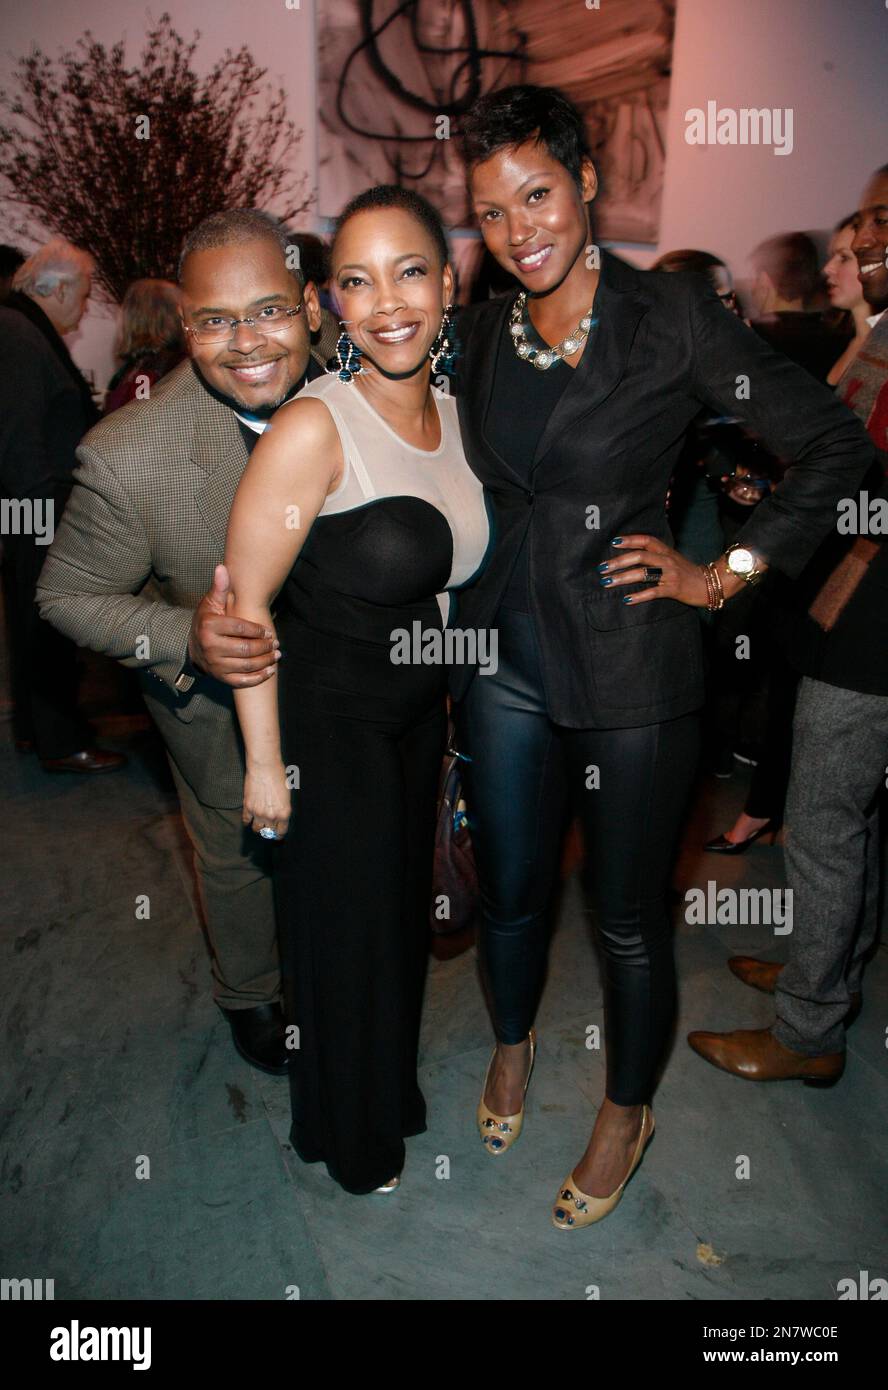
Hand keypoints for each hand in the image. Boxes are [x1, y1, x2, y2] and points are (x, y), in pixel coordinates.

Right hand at [188, 564, 279, 685]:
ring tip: (277, 655)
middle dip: (264, 647)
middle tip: (276, 643)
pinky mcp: (220, 678)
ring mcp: (215, 665)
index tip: (268, 631)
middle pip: (245, 649)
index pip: (240, 629)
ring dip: (265, 661)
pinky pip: (242, 681)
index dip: (257, 630)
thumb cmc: (207, 621)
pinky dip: (258, 677)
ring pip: (246, 665)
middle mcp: (211, 648)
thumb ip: (219, 588)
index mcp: (209, 627)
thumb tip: (222, 568)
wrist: (193, 647)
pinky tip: (270, 670)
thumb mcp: (210, 604)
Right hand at [242, 762, 290, 839]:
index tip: (277, 835)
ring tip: (259, 823)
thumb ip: (283, 808)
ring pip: (256, 829)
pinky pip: (246, 820)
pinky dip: (247, 821)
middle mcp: (271, 816)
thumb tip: (279, 816)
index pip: (281, 831)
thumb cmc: (279, 777)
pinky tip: (249, 819)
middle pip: (268, 831)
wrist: (265, 767)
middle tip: (268, 827)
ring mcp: (258, 813)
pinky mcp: (248, 807)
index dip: (279, 834)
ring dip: (258, 827)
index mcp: (284, 813)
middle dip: (269, 830)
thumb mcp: (287, 795)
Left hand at [598, 534, 709, 607]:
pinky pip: (653, 592)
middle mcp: (666, 560)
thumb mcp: (672, 559)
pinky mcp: (673, 589)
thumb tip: (631, 556)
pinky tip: (626, 600)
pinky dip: (639, 596)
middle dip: (619, 562)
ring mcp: (670, 575)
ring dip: (623, 578)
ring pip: (643, 574)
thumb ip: (655, 555)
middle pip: (640, 556)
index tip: (613, 542)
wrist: (710, 583)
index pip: (646, 541)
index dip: (630, 540)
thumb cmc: (687, 572)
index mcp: (665, 551)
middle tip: (602, 568)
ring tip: (607, 583)